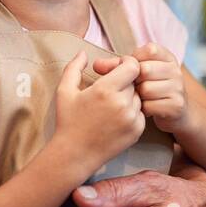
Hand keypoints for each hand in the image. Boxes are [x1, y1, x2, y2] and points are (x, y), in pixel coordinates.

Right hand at [52, 51, 144, 179]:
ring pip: (139, 97)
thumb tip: (83, 53)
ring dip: (129, 97)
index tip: (116, 70)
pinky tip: (115, 117)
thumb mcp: (65, 91)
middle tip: (110, 89)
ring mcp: (132, 118)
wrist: (75, 154)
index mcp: (105, 90)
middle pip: (135, 81)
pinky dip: (132, 112)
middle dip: (125, 82)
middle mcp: (122, 103)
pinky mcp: (137, 130)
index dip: (126, 64)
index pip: (132, 66)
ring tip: (111, 105)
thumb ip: (74, 67)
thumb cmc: (68, 121)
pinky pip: (141, 112)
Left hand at [95, 44, 186, 134]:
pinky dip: (144, 109)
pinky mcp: (176, 105)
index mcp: (167, 57)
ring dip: (138, 97)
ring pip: (146, 89)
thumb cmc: (150, 89)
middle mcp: (176, 70)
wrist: (174, 114)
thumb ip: (116, 66)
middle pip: (145, 70)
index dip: (135, 61)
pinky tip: (146, 109)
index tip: (133, 72)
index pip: (149, 50)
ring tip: (140, 99)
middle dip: (135, 82)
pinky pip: (150, 105)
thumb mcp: (136, 74)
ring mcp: (178, 88)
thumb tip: (96, 64)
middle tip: (135, 89)